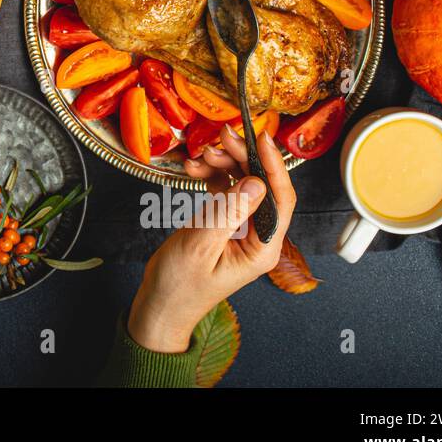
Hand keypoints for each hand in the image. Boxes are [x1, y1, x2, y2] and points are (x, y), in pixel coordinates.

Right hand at [126, 126, 294, 352]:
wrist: (160, 305)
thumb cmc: (180, 286)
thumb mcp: (201, 246)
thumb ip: (228, 212)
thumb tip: (256, 182)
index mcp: (263, 247)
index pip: (280, 199)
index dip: (273, 165)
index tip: (261, 138)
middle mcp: (258, 236)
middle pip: (261, 185)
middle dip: (243, 157)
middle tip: (222, 137)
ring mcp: (240, 228)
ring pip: (242, 183)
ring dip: (223, 164)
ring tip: (201, 155)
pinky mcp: (223, 222)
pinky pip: (224, 190)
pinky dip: (211, 175)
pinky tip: (194, 168)